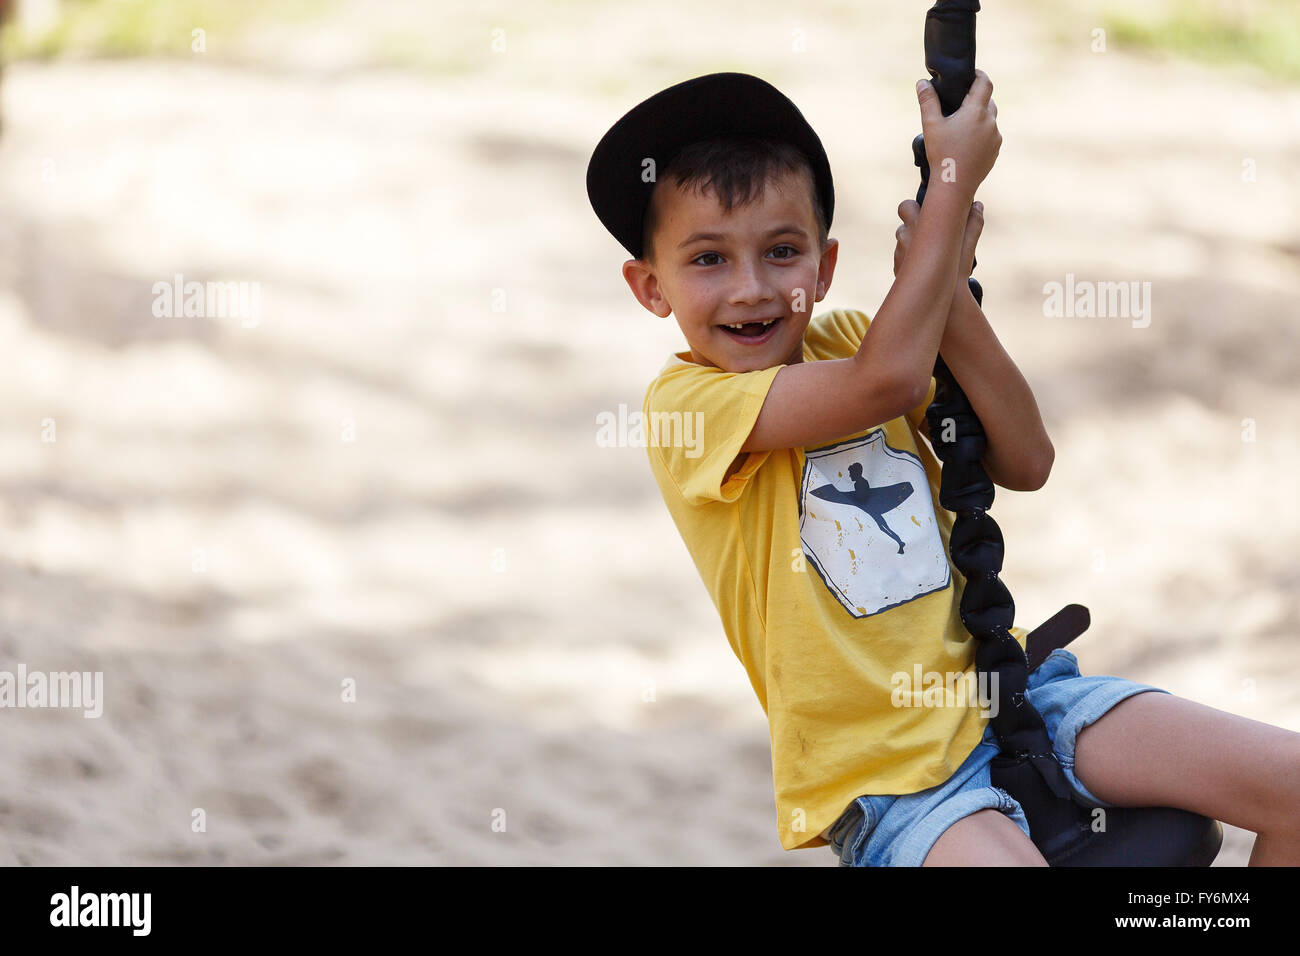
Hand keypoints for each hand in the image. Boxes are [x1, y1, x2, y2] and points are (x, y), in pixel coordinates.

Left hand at [894, 197, 982, 280]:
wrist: (941, 300)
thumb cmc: (956, 270)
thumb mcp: (968, 244)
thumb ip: (973, 222)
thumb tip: (978, 205)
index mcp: (918, 225)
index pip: (906, 206)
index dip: (913, 207)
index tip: (925, 212)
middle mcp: (904, 238)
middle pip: (903, 224)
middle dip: (913, 225)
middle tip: (930, 231)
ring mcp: (899, 255)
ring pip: (902, 242)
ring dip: (912, 243)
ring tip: (931, 252)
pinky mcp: (897, 270)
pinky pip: (901, 259)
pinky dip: (910, 260)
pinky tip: (925, 267)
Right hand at [917, 69, 1000, 198]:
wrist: (954, 184)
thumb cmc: (941, 153)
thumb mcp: (931, 125)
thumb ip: (928, 101)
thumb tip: (922, 82)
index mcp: (976, 111)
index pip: (985, 83)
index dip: (979, 75)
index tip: (971, 75)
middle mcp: (990, 122)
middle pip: (988, 101)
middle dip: (977, 99)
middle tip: (960, 103)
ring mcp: (995, 138)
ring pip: (990, 120)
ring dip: (979, 118)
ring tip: (962, 126)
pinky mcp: (995, 151)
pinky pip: (991, 137)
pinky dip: (981, 134)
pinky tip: (967, 143)